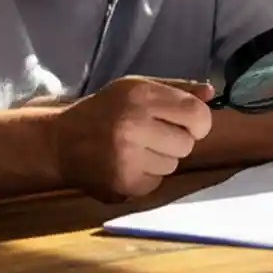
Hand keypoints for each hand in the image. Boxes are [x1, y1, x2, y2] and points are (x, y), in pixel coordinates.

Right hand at [55, 76, 214, 200]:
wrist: (60, 141)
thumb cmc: (105, 110)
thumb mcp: (136, 89)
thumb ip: (176, 90)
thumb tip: (212, 93)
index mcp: (141, 95)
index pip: (197, 114)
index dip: (199, 122)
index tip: (189, 124)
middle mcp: (134, 124)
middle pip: (187, 143)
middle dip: (176, 141)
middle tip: (152, 136)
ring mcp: (128, 157)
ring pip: (173, 164)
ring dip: (160, 159)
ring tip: (135, 150)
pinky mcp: (124, 183)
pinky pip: (157, 183)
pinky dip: (147, 176)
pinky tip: (127, 165)